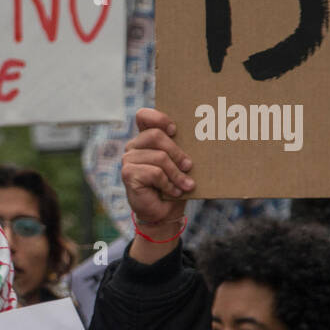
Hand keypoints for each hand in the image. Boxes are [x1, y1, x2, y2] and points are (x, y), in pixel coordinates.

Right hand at [122, 108, 193, 227]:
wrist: (163, 214)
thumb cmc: (174, 185)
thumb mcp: (178, 163)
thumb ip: (179, 148)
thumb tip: (201, 133)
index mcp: (144, 139)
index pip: (144, 116)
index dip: (159, 118)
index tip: (175, 131)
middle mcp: (133, 147)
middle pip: (156, 135)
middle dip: (177, 152)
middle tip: (189, 166)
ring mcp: (128, 160)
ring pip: (159, 157)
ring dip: (177, 173)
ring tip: (186, 184)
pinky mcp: (128, 174)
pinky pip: (155, 173)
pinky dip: (169, 184)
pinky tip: (173, 192)